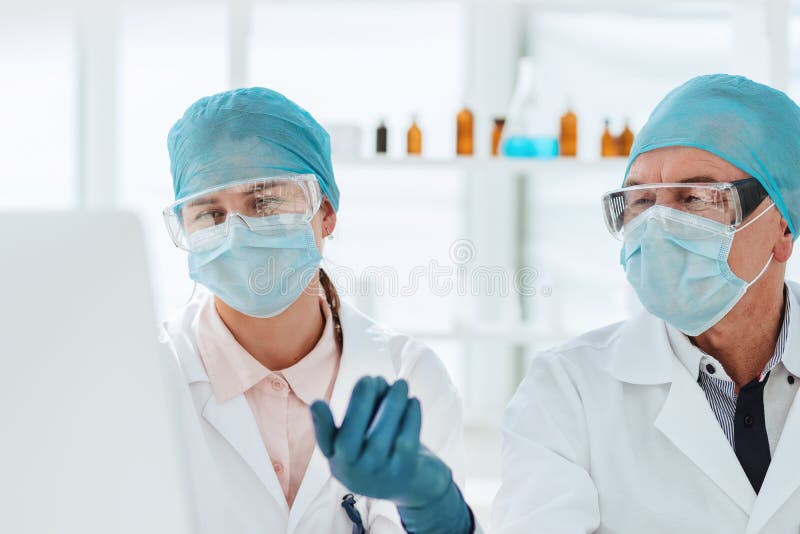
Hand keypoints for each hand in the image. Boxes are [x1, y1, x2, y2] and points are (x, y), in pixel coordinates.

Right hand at [310, 376, 451, 507]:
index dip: (320, 424)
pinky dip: (410, 417)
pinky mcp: (404, 473)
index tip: (317, 402)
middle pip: (349, 440)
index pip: (325, 443)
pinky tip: (413, 400)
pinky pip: (405, 440)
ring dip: (391, 403)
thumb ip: (362, 414)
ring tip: (400, 383)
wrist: (416, 486)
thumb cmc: (385, 452)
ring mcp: (378, 475)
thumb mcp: (365, 439)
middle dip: (358, 404)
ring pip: (380, 437)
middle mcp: (353, 473)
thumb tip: (372, 382)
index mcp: (339, 460)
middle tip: (369, 378)